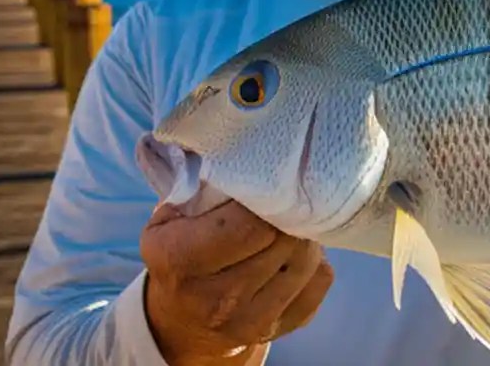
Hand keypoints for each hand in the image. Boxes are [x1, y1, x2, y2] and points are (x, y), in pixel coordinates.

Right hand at [140, 200, 333, 364]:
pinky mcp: (278, 331)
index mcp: (181, 261)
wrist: (180, 325)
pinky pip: (321, 282)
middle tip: (284, 202)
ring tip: (290, 226)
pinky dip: (317, 262)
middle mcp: (216, 299)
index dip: (265, 199)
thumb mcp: (168, 221)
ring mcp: (251, 322)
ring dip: (304, 236)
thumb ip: (201, 189)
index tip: (265, 187)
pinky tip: (295, 254)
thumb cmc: (178, 255)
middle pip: (283, 239)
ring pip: (308, 260)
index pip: (250, 223)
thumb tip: (251, 159)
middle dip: (288, 214)